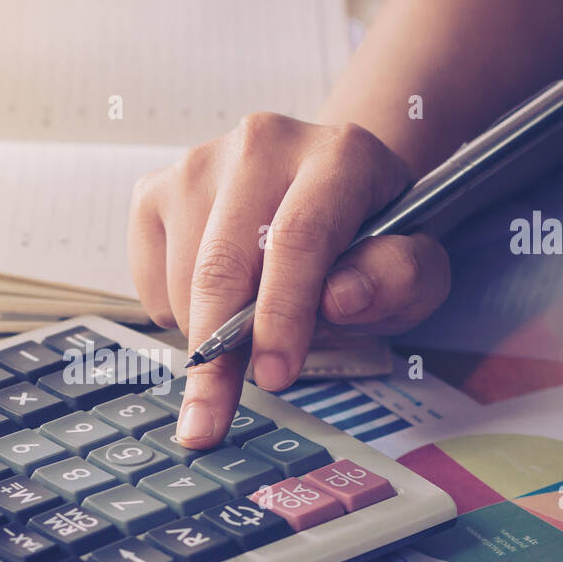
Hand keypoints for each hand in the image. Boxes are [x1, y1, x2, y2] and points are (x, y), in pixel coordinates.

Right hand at [128, 113, 450, 447]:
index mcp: (338, 154)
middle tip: (214, 418)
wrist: (327, 200)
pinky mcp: (155, 189)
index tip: (275, 377)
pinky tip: (216, 306)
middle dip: (218, 353)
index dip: (282, 315)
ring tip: (246, 342)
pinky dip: (177, 315)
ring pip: (181, 279)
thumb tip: (342, 295)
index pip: (298, 236)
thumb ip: (399, 279)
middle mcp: (262, 143)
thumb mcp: (413, 269)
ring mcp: (200, 163)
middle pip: (222, 263)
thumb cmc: (370, 242)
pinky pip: (149, 280)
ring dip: (205, 336)